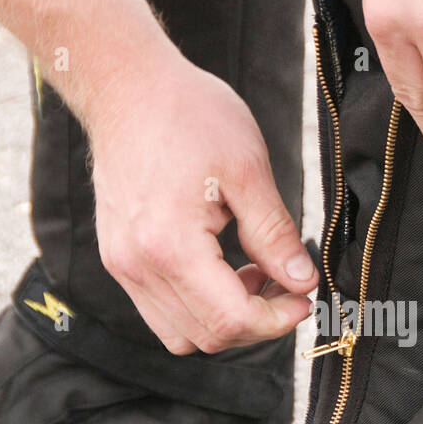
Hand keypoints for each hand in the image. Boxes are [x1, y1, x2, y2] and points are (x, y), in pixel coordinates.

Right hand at [89, 49, 317, 354]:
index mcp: (169, 245)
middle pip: (207, 336)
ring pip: (182, 334)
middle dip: (257, 322)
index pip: (230, 320)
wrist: (127, 86)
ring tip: (253, 275)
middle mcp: (137, 265)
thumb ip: (275, 234)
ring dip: (226, 319)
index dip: (276, 319)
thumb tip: (301, 280)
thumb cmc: (187, 115)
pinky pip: (161, 311)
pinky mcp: (119, 259)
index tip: (303, 297)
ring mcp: (123, 265)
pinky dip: (199, 307)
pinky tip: (223, 268)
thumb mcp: (248, 169)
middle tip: (287, 285)